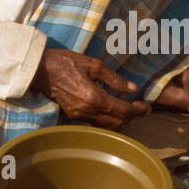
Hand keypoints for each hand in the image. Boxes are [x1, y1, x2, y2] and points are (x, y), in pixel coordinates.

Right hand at [32, 48, 150, 128]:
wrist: (41, 70)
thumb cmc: (67, 62)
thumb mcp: (94, 64)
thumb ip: (115, 79)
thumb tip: (132, 89)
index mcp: (94, 98)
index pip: (123, 111)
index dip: (138, 111)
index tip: (147, 107)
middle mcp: (88, 111)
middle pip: (117, 123)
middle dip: (132, 118)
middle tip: (141, 108)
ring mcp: (79, 116)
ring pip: (107, 125)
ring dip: (120, 119)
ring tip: (127, 106)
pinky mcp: (73, 116)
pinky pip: (96, 122)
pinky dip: (108, 118)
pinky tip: (111, 106)